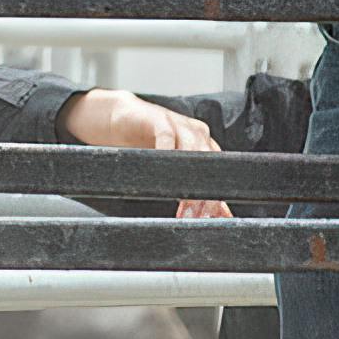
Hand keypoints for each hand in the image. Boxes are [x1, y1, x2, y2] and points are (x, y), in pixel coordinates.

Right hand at [66, 85, 234, 219]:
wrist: (121, 119)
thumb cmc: (147, 146)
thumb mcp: (172, 169)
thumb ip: (193, 189)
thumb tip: (216, 216)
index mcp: (205, 146)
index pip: (216, 176)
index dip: (213, 199)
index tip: (206, 220)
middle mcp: (197, 134)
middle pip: (208, 166)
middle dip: (203, 195)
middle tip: (193, 216)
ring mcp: (180, 124)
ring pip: (192, 152)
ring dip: (186, 180)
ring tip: (180, 203)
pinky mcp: (159, 119)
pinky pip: (167, 136)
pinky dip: (166, 152)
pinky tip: (160, 171)